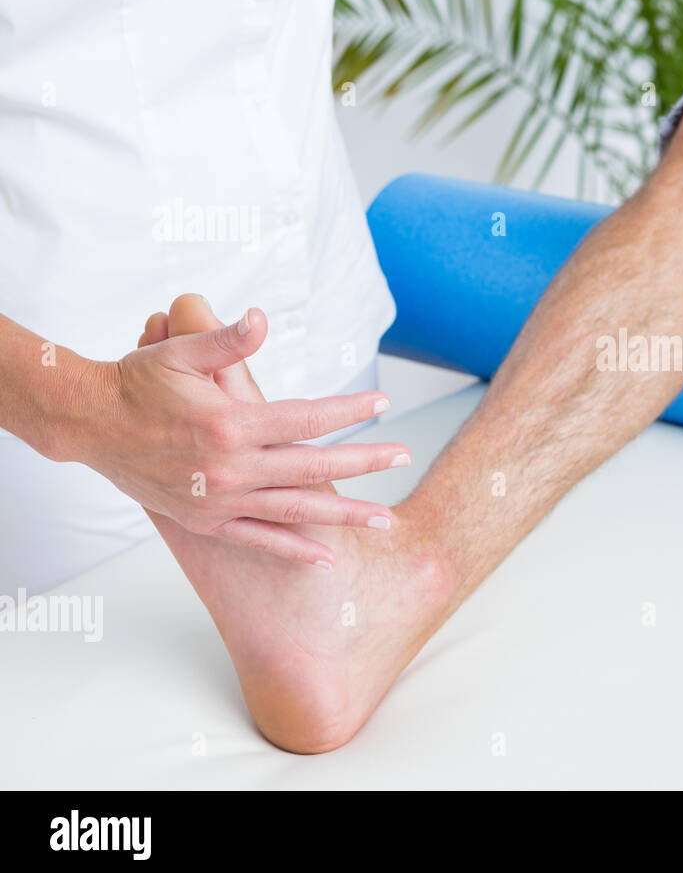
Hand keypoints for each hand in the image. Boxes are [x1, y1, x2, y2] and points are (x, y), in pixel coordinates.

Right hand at [70, 301, 409, 566]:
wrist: (88, 423)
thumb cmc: (137, 381)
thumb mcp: (178, 351)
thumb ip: (225, 339)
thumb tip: (260, 317)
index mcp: (228, 424)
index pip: (305, 418)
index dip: (348, 409)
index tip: (383, 402)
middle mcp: (229, 468)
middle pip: (313, 467)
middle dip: (363, 462)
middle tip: (403, 455)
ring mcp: (219, 500)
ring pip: (295, 511)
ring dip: (344, 516)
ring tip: (385, 519)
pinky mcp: (206, 521)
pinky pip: (258, 540)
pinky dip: (294, 550)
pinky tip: (328, 556)